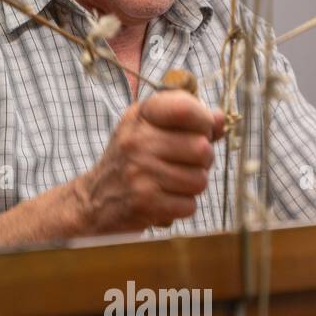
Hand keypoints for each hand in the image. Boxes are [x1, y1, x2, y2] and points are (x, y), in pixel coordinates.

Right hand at [74, 88, 224, 234]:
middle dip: (202, 161)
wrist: (94, 201)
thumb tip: (221, 119)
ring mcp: (139, 171)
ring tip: (172, 184)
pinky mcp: (144, 202)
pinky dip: (182, 207)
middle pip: (202, 148)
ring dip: (192, 186)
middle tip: (185, 165)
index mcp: (141, 116)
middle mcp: (137, 140)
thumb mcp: (152, 131)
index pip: (186, 108)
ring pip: (199, 179)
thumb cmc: (131, 162)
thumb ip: (189, 123)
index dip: (205, 122)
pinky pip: (189, 205)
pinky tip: (165, 200)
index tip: (201, 131)